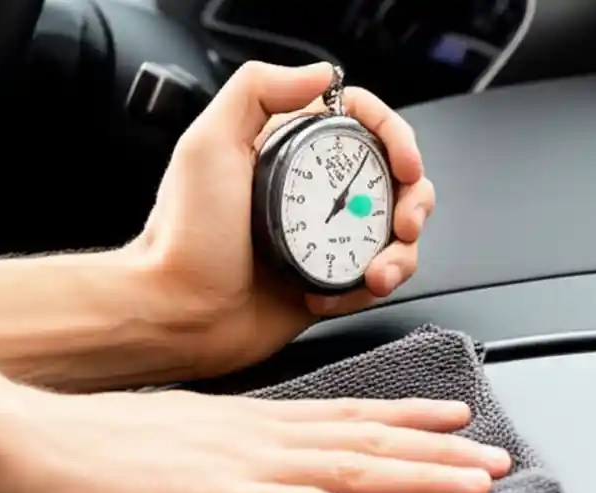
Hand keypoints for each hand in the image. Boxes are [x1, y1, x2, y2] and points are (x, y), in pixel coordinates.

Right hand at [0, 389, 508, 492]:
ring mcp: (247, 466)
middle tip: (494, 453)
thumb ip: (219, 444)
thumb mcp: (171, 431)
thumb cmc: (86, 442)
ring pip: (358, 469)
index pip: (346, 413)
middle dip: (439, 448)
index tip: (452, 415)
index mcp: (247, 419)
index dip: (407, 415)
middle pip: (369, 439)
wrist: (29, 443)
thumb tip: (244, 457)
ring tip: (478, 484)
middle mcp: (260, 434)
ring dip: (425, 478)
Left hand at [132, 61, 435, 377]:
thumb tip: (321, 73)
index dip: (397, 139)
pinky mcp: (330, 280)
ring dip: (401, 255)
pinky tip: (330, 295)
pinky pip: (376, 279)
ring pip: (396, 234)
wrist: (180, 316)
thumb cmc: (184, 237)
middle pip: (395, 180)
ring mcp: (325, 238)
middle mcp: (313, 191)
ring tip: (376, 275)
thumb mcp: (209, 144)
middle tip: (404, 225)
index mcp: (291, 151)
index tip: (406, 166)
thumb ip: (258, 91)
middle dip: (415, 203)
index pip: (365, 125)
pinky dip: (369, 289)